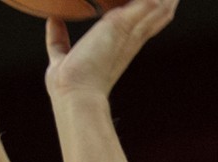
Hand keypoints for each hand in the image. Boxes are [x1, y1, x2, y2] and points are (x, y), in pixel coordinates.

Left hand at [44, 0, 176, 100]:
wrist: (76, 95)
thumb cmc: (67, 83)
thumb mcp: (60, 54)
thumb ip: (58, 37)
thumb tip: (53, 20)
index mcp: (116, 49)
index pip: (139, 28)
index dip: (149, 14)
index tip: (158, 2)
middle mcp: (127, 42)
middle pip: (153, 18)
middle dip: (163, 4)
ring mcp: (128, 34)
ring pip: (155, 10)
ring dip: (164, 0)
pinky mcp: (122, 25)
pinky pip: (147, 4)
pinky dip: (154, 0)